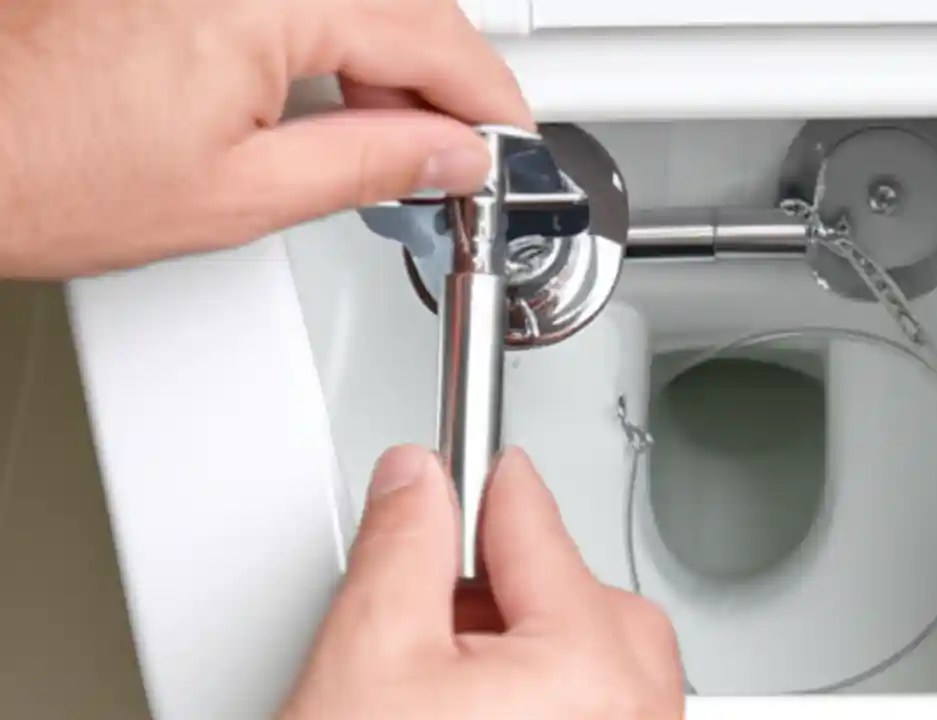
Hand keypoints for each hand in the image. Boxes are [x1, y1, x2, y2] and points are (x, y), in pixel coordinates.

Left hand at [0, 0, 530, 277]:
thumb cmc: (41, 168)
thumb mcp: (239, 195)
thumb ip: (369, 164)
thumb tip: (452, 154)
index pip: (431, 36)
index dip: (488, 98)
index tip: (509, 143)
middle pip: (404, 2)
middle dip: (446, 80)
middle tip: (457, 156)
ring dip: (391, 61)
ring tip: (388, 143)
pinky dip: (335, 41)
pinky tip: (330, 100)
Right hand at [281, 446, 685, 718]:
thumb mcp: (366, 660)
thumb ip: (400, 546)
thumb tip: (416, 479)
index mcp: (589, 669)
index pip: (533, 522)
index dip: (479, 488)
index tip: (463, 463)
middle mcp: (639, 718)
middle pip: (579, 593)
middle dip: (507, 590)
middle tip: (433, 621)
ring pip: (595, 654)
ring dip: (527, 649)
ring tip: (443, 697)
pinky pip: (604, 710)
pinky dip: (550, 698)